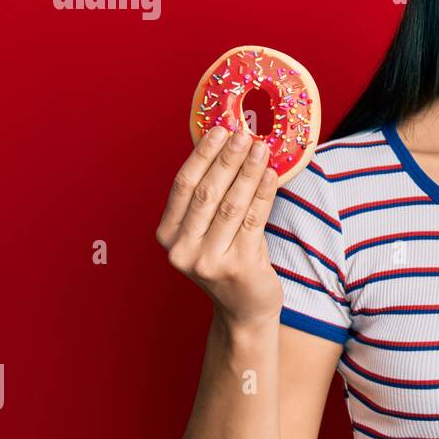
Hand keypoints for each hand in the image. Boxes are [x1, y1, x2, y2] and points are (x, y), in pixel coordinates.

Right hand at [155, 125, 284, 329]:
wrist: (244, 308)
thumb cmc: (228, 259)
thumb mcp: (208, 230)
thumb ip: (210, 197)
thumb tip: (227, 146)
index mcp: (167, 235)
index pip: (183, 186)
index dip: (202, 155)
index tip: (219, 130)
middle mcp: (181, 249)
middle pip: (207, 192)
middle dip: (227, 159)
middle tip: (244, 133)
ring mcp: (208, 261)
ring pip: (232, 204)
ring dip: (248, 172)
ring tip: (261, 148)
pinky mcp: (238, 267)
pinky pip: (254, 220)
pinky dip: (264, 193)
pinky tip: (271, 174)